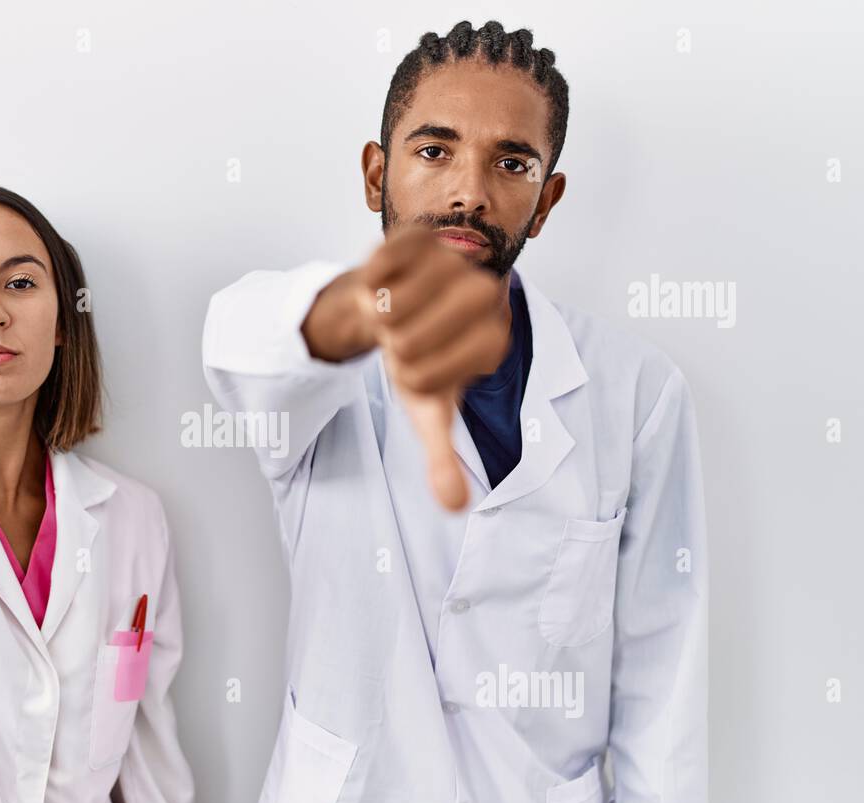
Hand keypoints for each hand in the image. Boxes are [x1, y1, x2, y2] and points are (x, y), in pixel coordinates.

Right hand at [357, 228, 508, 509]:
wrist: (397, 306)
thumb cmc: (418, 357)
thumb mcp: (429, 411)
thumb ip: (444, 457)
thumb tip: (455, 506)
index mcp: (494, 341)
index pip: (433, 375)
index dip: (412, 379)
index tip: (422, 368)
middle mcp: (484, 295)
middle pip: (410, 341)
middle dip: (392, 351)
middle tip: (406, 341)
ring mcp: (453, 261)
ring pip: (392, 304)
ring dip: (380, 317)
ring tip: (397, 313)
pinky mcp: (419, 235)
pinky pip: (379, 265)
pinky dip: (370, 282)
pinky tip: (385, 285)